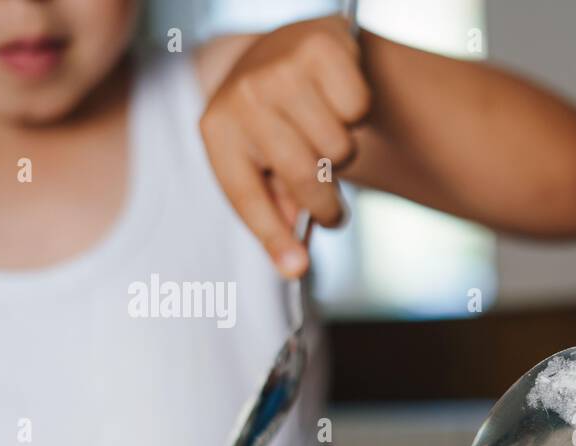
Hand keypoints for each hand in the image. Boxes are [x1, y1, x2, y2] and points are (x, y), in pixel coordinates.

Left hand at [200, 16, 370, 277]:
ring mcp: (280, 69)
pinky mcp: (320, 48)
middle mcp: (243, 96)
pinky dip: (358, 111)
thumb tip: (293, 264)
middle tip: (331, 209)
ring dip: (342, 150)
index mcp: (218, 130)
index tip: (296, 269)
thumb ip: (273, 212)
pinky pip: (357, 108)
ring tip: (326, 134)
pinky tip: (338, 100)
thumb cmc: (276, 122)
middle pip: (303, 175)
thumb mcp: (260, 163)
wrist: (288, 50)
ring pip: (338, 146)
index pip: (246, 196)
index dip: (273, 237)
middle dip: (326, 204)